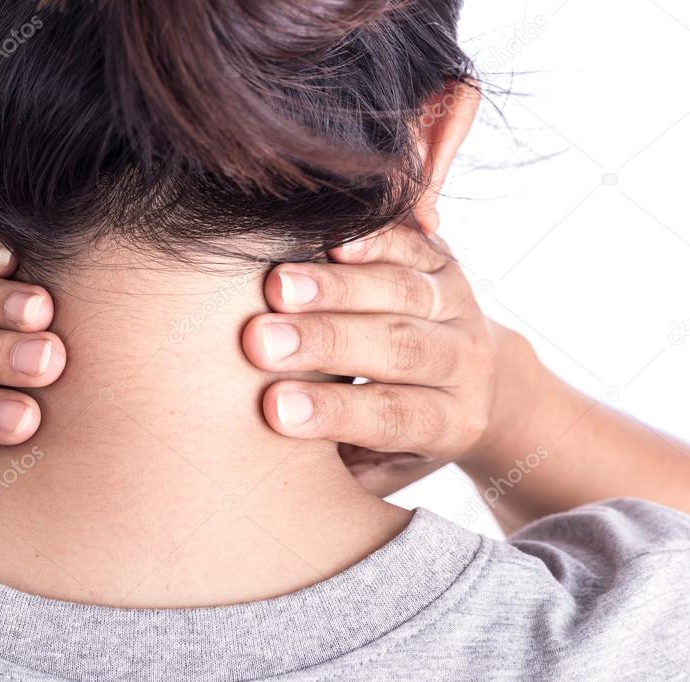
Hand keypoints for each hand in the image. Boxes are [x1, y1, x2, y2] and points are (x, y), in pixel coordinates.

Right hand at [242, 225, 502, 495]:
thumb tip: (273, 459)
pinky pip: (411, 244)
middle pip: (398, 348)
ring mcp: (459, 304)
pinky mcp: (444, 261)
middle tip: (260, 342)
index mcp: (452, 423)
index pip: (392, 416)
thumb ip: (341, 461)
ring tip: (277, 287)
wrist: (475, 378)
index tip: (273, 409)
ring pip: (401, 291)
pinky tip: (329, 240)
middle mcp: (465, 362)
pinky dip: (372, 240)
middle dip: (326, 343)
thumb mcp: (383, 464)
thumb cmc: (400, 434)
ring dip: (335, 287)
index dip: (333, 412)